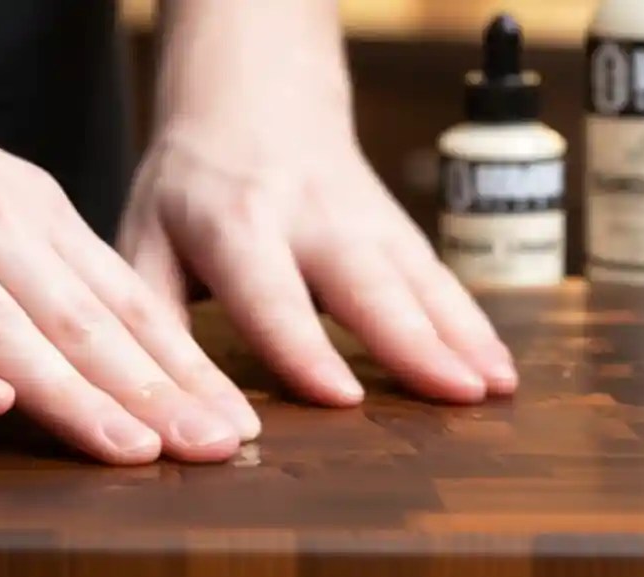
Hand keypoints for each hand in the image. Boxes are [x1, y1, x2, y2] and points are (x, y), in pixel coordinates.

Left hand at [117, 118, 518, 406]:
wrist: (252, 100)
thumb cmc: (189, 188)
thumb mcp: (144, 239)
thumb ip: (154, 318)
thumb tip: (169, 408)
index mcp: (233, 223)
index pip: (270, 293)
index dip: (304, 346)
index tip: (341, 397)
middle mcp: (307, 216)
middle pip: (366, 281)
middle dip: (413, 338)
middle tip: (458, 391)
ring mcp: (362, 216)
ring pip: (416, 277)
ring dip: (460, 333)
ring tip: (494, 386)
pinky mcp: (395, 225)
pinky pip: (437, 275)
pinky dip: (471, 321)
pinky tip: (499, 366)